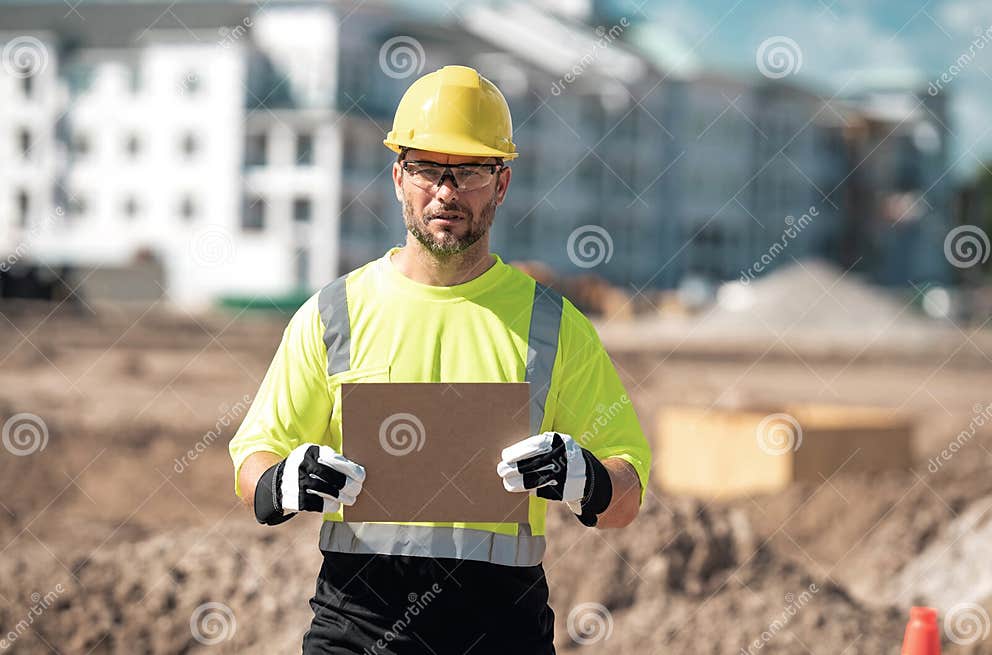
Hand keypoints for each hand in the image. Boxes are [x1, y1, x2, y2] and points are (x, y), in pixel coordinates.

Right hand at [254, 443, 365, 524]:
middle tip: (357, 490)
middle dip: (348, 484)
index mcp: (308, 451)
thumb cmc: (305, 470)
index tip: (361, 476)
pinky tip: (336, 505)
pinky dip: (329, 505)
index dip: (350, 469)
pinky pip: (316, 503)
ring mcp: (294, 482)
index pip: (334, 459)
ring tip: (350, 499)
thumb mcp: (313, 458)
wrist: (275, 484)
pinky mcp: (292, 498)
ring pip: (325, 490)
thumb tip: (359, 473)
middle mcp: (300, 464)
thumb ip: (332, 461)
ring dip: (341, 496)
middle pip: (330, 476)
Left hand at [497, 431, 611, 526]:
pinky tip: (519, 489)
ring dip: (517, 482)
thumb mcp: (556, 445)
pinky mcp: (563, 489)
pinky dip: (529, 489)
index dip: (517, 452)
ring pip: (535, 479)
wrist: (588, 475)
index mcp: (559, 442)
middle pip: (532, 463)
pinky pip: (541, 489)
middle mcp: (562, 457)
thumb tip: (510, 454)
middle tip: (501, 470)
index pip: (533, 446)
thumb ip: (539, 446)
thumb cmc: (564, 456)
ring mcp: (564, 474)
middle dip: (513, 468)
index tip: (505, 456)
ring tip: (506, 482)